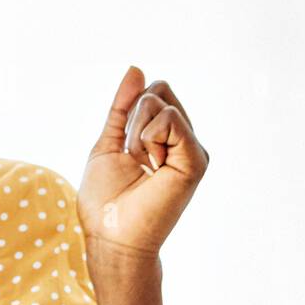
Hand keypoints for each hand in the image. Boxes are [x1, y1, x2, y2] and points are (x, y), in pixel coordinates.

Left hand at [77, 66, 209, 256]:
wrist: (111, 236)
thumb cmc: (106, 199)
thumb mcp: (109, 142)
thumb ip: (122, 107)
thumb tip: (137, 68)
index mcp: (167, 138)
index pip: (153, 92)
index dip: (130, 112)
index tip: (125, 151)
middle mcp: (184, 142)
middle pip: (158, 91)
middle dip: (133, 118)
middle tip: (133, 159)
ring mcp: (193, 150)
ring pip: (161, 101)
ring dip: (137, 132)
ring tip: (142, 167)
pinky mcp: (197, 159)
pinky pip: (170, 119)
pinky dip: (148, 139)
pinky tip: (152, 168)